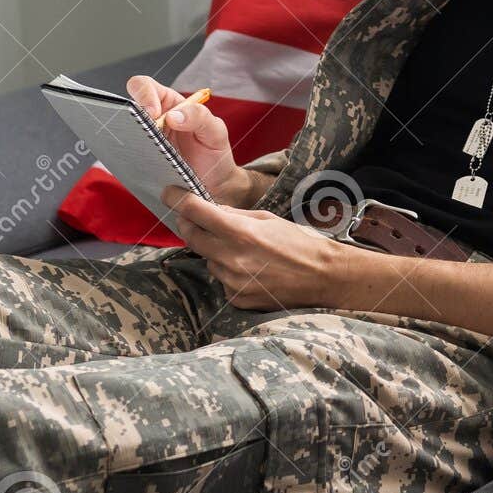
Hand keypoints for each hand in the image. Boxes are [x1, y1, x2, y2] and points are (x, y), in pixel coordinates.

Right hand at [126, 75, 251, 203]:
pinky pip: (127, 154)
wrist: (214, 183)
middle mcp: (152, 119)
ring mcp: (144, 140)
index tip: (153, 113)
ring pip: (123, 132)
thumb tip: (172, 116)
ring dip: (130, 138)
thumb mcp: (215, 130)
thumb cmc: (214, 151)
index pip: (145, 86)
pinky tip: (144, 163)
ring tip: (146, 150)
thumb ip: (200, 116)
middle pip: (127, 107)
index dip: (143, 95)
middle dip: (130, 117)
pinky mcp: (140, 159)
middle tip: (146, 134)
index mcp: (169, 103)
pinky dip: (130, 157)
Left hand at [162, 185, 342, 309]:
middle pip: (192, 237)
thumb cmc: (300, 243)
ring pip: (208, 260)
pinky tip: (252, 270)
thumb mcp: (268, 219)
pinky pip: (222, 280)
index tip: (169, 193)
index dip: (179, 200)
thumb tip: (212, 210)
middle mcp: (232, 258)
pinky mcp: (237, 299)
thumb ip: (236, 215)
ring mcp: (233, 282)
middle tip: (194, 217)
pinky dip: (230, 272)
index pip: (197, 212)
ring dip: (216, 251)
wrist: (323, 277)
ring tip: (244, 250)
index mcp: (241, 233)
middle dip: (189, 224)